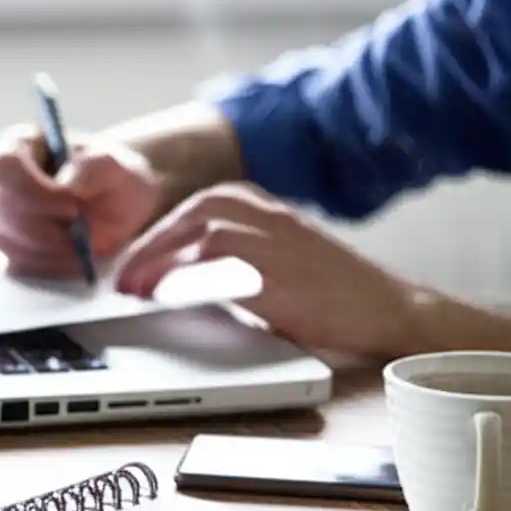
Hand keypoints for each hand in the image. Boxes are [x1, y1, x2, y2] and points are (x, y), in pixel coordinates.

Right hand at [0, 124, 162, 276]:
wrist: (110, 201)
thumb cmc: (107, 174)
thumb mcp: (111, 163)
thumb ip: (93, 167)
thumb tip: (68, 187)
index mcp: (16, 144)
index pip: (5, 167)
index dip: (34, 191)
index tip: (73, 207)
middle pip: (0, 207)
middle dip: (45, 226)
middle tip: (83, 234)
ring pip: (8, 238)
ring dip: (51, 247)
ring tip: (85, 242)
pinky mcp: (5, 243)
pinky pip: (18, 260)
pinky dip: (51, 262)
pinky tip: (75, 254)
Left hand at [113, 183, 423, 356]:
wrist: (385, 307)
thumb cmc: (326, 288)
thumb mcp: (270, 254)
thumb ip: (227, 253)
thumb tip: (170, 274)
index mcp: (258, 203)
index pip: (190, 210)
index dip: (154, 238)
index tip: (128, 265)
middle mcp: (264, 212)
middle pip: (190, 217)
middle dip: (149, 249)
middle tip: (125, 281)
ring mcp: (273, 237)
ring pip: (201, 234)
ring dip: (161, 262)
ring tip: (137, 290)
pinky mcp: (279, 270)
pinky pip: (222, 267)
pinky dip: (190, 278)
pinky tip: (169, 297)